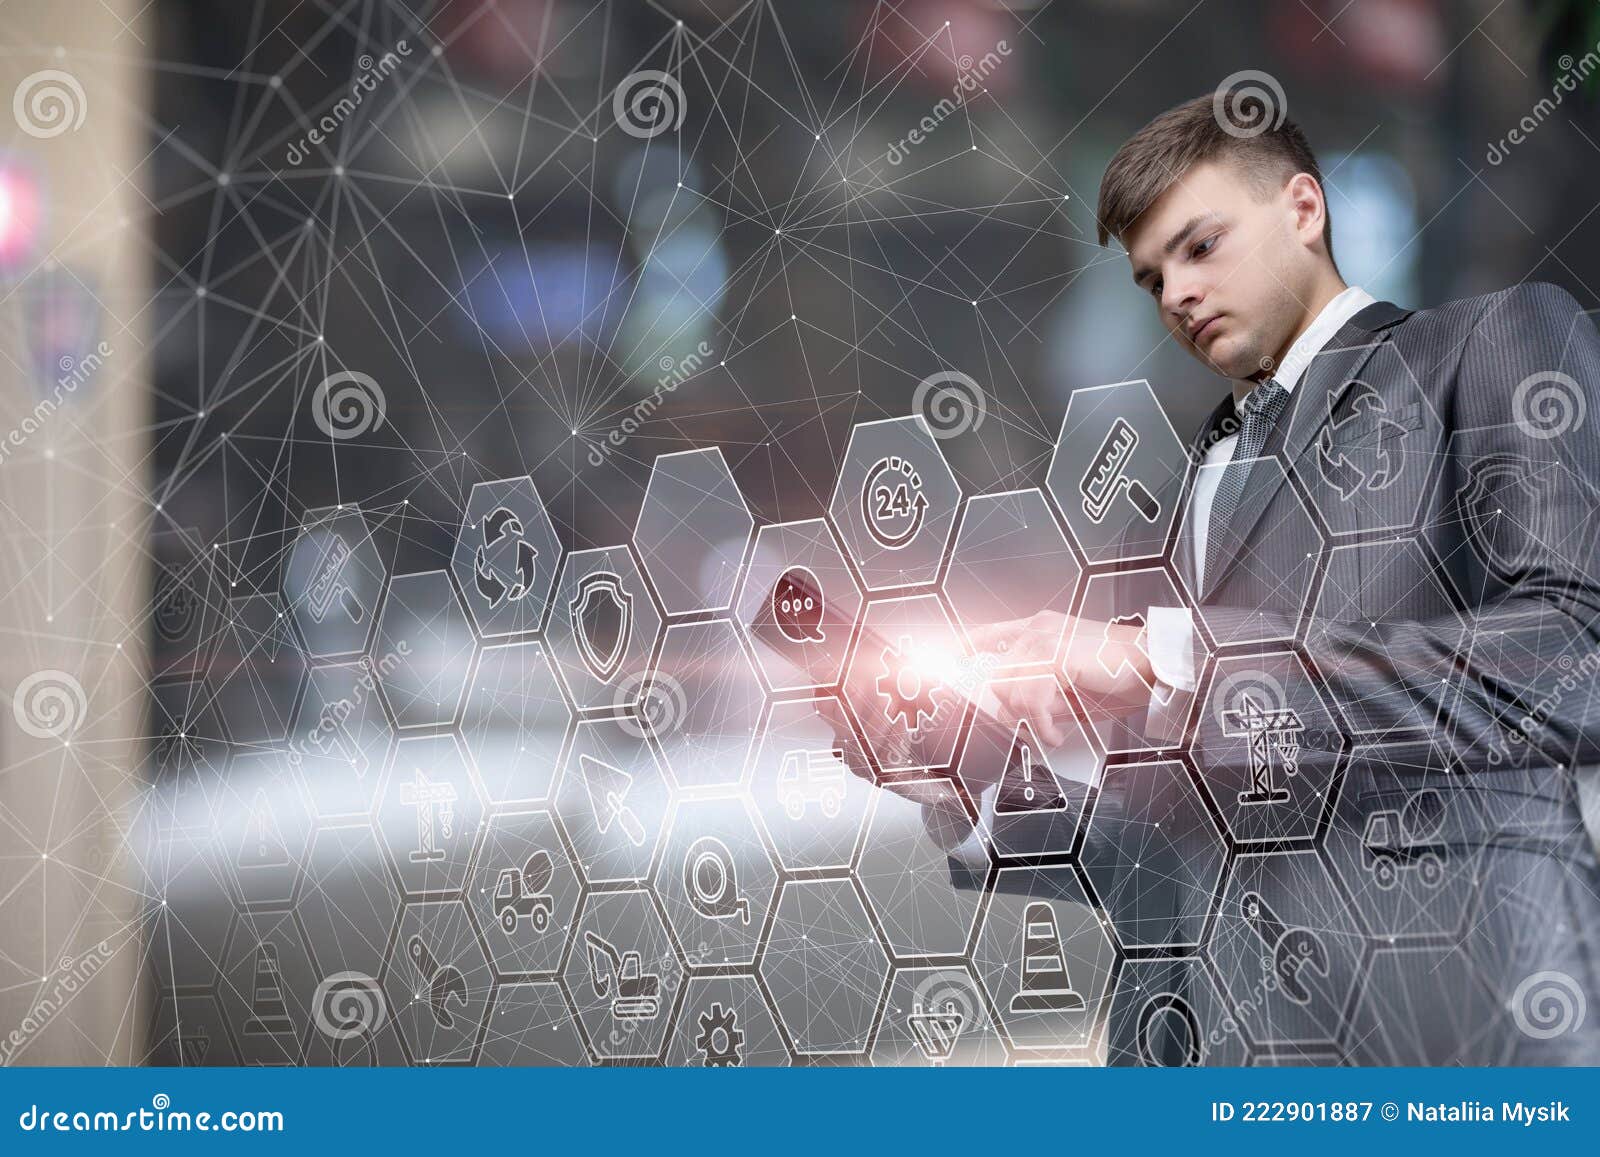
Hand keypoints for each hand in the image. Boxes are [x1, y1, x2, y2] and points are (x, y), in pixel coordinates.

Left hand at [969, 612, 1161, 738]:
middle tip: (1035, 726)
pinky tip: (1056, 731)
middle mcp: (1038, 629)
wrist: (1154, 663)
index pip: (989, 634)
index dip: (966, 648)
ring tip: (1051, 731)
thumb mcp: (1070, 685)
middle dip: (1010, 709)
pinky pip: (1031, 699)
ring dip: (1029, 719)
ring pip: (1011, 690)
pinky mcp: (1057, 656)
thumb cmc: (1119, 674)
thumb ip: (1040, 693)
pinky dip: (1042, 723)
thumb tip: (1016, 713)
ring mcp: (1045, 640)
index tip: (950, 662)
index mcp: (1040, 629)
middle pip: (997, 675)